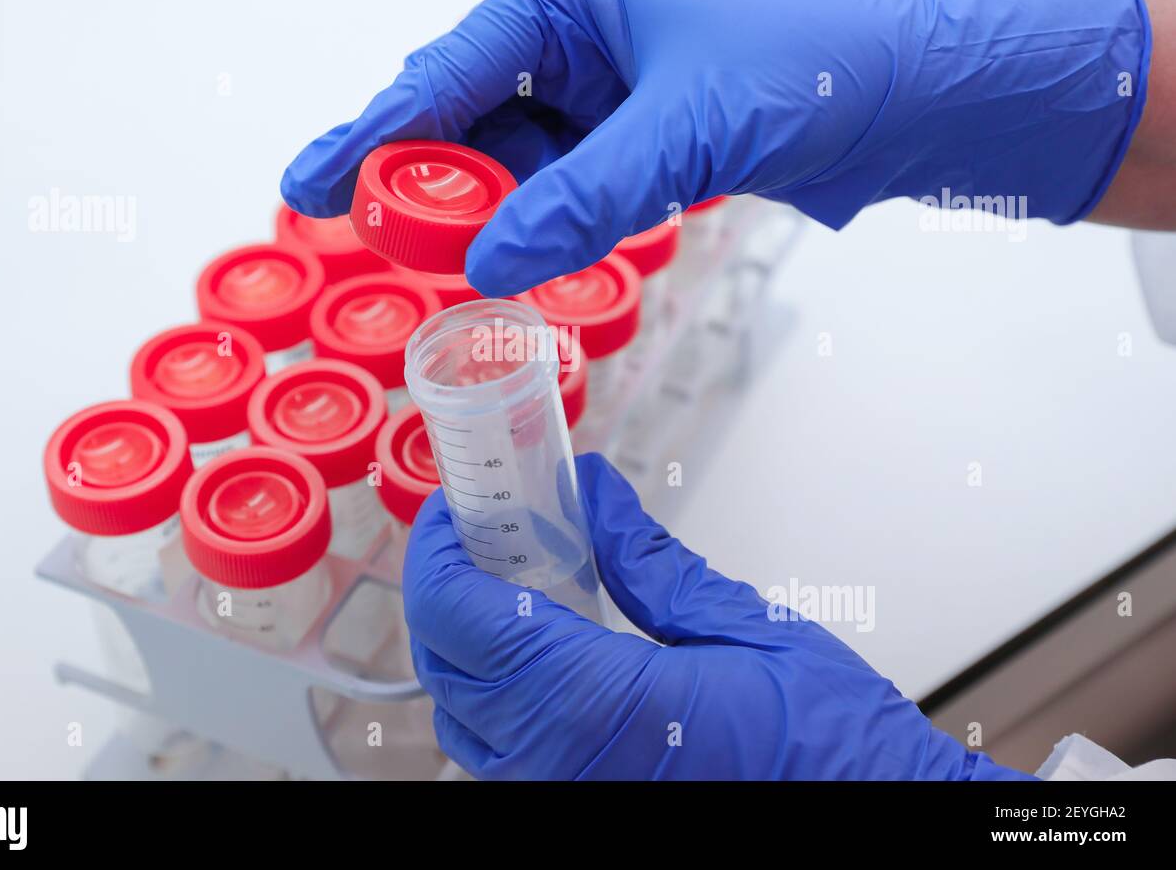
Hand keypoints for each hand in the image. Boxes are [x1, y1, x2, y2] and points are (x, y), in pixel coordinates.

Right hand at [283, 0, 1145, 294]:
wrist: (912, 98)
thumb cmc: (815, 68)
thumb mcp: (685, 132)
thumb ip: (582, 198)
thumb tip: (491, 262)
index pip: (451, 70)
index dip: (374, 132)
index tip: (309, 182)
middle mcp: (579, 36)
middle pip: (467, 118)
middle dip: (423, 181)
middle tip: (367, 235)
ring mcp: (604, 94)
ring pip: (511, 164)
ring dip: (485, 214)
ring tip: (449, 262)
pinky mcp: (634, 144)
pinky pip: (561, 190)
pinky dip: (542, 228)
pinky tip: (523, 260)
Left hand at [402, 453, 1033, 779]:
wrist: (874, 819)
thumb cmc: (830, 746)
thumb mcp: (745, 627)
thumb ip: (648, 560)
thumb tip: (591, 494)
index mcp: (594, 703)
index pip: (458, 615)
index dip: (438, 552)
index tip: (455, 511)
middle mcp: (555, 765)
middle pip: (445, 664)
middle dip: (448, 590)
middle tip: (488, 537)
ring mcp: (558, 800)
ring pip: (463, 719)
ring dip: (468, 647)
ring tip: (515, 589)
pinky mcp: (576, 814)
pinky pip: (500, 759)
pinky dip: (498, 699)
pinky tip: (543, 656)